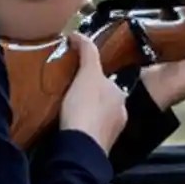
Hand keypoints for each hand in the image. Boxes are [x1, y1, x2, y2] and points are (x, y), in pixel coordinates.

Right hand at [59, 31, 127, 153]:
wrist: (80, 148)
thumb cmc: (86, 108)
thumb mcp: (88, 74)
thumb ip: (87, 52)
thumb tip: (79, 34)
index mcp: (120, 96)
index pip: (105, 81)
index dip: (90, 76)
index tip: (74, 75)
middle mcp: (120, 115)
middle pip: (102, 100)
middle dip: (88, 97)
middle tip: (67, 93)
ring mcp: (110, 134)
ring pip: (96, 118)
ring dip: (84, 114)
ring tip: (64, 111)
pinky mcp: (97, 149)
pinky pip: (88, 133)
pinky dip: (80, 129)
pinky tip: (67, 128)